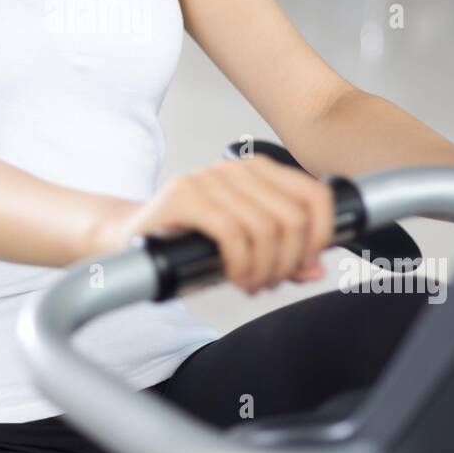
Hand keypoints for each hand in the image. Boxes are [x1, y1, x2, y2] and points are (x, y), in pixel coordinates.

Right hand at [96, 155, 334, 296]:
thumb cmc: (191, 242)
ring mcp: (208, 178)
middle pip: (292, 217)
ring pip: (265, 228)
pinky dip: (241, 264)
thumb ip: (284, 256)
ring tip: (253, 284)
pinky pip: (233, 233)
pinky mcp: (184, 195)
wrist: (131, 238)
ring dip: (265, 268)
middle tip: (273, 282)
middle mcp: (235, 168)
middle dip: (289, 261)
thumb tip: (318, 269)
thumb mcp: (246, 249)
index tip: (310, 262)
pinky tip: (236, 278)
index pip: (313, 194)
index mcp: (258, 171)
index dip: (322, 233)